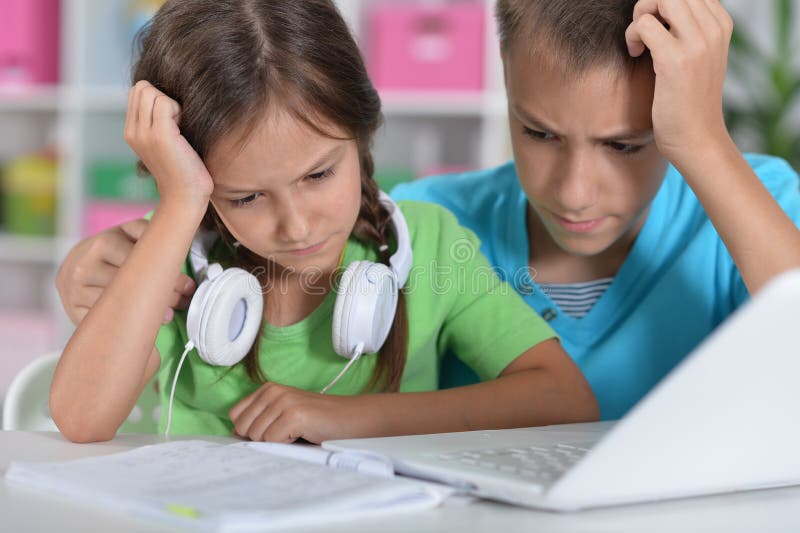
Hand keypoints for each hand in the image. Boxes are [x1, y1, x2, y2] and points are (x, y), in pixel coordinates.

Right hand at [55, 218, 196, 325]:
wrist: (74, 267)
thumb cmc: (112, 252)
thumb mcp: (128, 234)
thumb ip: (148, 233)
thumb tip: (181, 242)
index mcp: (104, 242)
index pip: (142, 257)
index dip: (169, 272)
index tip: (188, 286)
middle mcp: (85, 263)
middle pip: (133, 282)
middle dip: (165, 293)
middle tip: (184, 301)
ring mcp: (75, 287)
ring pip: (120, 301)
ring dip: (150, 309)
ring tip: (170, 313)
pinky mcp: (73, 307)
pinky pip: (106, 316)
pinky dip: (129, 320)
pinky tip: (146, 322)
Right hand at [124, 80, 213, 210]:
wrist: (185, 195)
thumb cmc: (182, 169)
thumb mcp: (162, 142)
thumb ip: (156, 122)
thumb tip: (164, 95)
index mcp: (131, 132)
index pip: (137, 92)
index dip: (157, 98)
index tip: (171, 120)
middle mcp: (133, 132)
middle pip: (142, 87)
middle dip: (162, 96)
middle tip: (176, 121)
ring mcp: (144, 133)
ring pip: (151, 91)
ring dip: (170, 103)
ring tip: (178, 126)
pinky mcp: (160, 135)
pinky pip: (165, 102)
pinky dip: (178, 110)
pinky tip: (183, 130)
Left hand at [229, 383, 373, 443]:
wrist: (351, 419)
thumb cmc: (318, 421)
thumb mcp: (284, 414)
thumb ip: (260, 420)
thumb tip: (235, 436)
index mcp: (268, 389)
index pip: (235, 415)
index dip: (249, 430)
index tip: (271, 432)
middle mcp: (273, 391)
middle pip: (243, 428)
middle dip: (261, 438)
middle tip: (286, 433)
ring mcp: (283, 401)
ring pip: (256, 437)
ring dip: (276, 442)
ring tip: (296, 433)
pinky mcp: (294, 414)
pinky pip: (272, 441)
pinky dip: (286, 445)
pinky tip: (302, 435)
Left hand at [625, 0, 733, 161]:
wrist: (697, 138)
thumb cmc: (689, 100)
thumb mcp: (699, 56)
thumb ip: (689, 29)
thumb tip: (660, 8)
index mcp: (721, 24)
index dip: (664, 4)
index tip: (658, 27)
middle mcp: (713, 29)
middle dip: (649, 6)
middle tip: (643, 33)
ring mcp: (697, 43)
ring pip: (659, 0)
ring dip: (640, 18)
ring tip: (639, 42)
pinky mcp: (675, 60)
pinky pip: (644, 25)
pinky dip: (633, 36)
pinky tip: (636, 54)